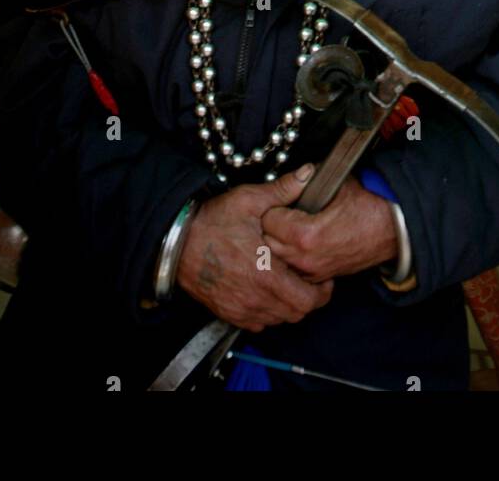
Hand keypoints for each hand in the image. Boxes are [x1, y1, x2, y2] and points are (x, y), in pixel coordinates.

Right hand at [176, 165, 333, 331]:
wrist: (176, 241)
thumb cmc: (212, 220)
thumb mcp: (248, 199)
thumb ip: (282, 190)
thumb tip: (308, 173)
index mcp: (265, 273)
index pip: (308, 299)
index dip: (322, 291)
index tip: (323, 277)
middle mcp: (255, 297)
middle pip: (297, 314)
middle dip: (309, 299)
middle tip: (309, 280)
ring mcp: (240, 308)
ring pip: (279, 320)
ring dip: (288, 306)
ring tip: (288, 284)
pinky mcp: (228, 312)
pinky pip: (258, 324)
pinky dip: (268, 313)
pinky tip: (266, 292)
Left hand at [261, 174, 397, 282]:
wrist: (393, 229)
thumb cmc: (368, 206)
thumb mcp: (336, 184)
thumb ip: (306, 180)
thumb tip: (292, 173)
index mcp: (305, 234)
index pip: (268, 221)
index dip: (273, 206)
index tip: (281, 200)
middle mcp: (305, 258)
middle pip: (267, 242)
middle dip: (271, 226)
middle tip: (282, 212)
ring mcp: (312, 271)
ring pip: (278, 259)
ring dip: (278, 243)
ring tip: (288, 226)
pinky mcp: (320, 277)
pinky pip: (292, 269)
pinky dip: (290, 257)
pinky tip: (297, 243)